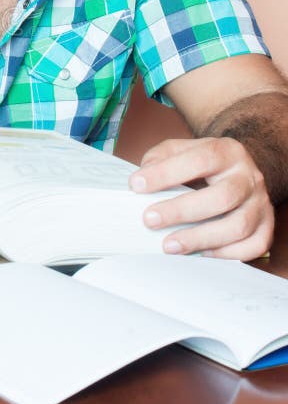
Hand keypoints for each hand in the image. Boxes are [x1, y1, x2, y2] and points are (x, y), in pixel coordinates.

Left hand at [129, 136, 273, 259]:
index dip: (166, 174)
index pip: (199, 160)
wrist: (238, 168)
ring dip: (200, 239)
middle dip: (181, 211)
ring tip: (169, 245)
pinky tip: (201, 253)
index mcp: (226, 151)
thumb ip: (159, 158)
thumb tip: (142, 179)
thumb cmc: (202, 161)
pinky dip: (226, 254)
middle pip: (222, 197)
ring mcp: (261, 202)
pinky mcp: (267, 225)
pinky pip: (253, 246)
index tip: (136, 185)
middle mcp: (248, 176)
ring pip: (238, 226)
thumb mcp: (179, 149)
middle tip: (150, 220)